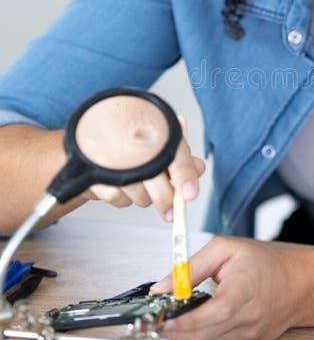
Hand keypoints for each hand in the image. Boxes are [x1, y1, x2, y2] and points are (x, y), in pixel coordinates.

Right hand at [81, 132, 204, 219]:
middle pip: (156, 182)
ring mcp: (110, 160)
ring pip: (139, 196)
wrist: (88, 138)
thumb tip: (199, 168)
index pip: (174, 153)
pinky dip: (121, 197)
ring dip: (141, 196)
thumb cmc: (128, 141)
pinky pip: (117, 199)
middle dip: (166, 200)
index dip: (184, 174)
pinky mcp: (93, 176)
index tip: (190, 194)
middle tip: (171, 210)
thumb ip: (180, 157)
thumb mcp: (157, 144)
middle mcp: (130, 143)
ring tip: (135, 181)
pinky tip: (117, 183)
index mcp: (152, 129)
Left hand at [150, 236, 307, 339]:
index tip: (163, 320)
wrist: (299, 284)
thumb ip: (192, 267)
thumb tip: (163, 286)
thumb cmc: (265, 264)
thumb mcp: (226, 249)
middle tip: (156, 322)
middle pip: (206, 335)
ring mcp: (249, 335)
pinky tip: (187, 329)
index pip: (213, 313)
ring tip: (169, 323)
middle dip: (176, 332)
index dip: (185, 321)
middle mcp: (249, 318)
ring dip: (184, 338)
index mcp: (245, 290)